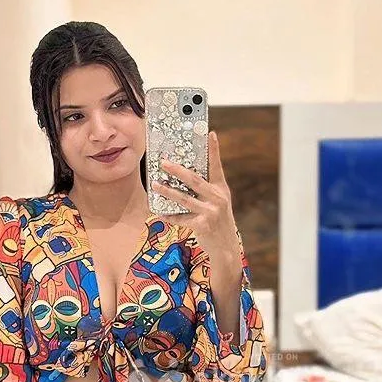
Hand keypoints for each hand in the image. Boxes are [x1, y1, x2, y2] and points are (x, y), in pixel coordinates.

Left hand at [151, 131, 239, 261]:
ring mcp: (210, 212)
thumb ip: (207, 189)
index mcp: (221, 190)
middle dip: (177, 170)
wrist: (226, 247)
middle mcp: (217, 199)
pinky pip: (181, 218)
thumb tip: (186, 175)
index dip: (214, 150)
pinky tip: (159, 212)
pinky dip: (169, 215)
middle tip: (163, 162)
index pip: (216, 166)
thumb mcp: (219, 203)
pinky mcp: (202, 225)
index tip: (210, 134)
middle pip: (194, 180)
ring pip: (184, 199)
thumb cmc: (219, 222)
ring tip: (155, 184)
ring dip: (168, 191)